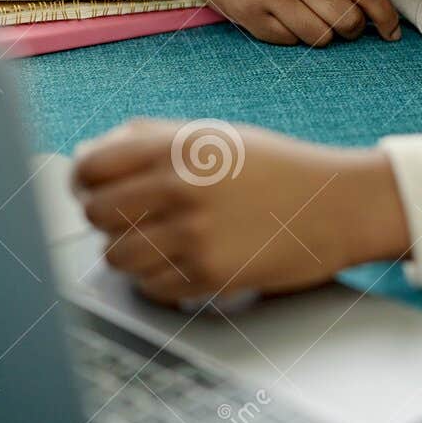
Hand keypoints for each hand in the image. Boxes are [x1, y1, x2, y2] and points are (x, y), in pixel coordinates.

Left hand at [72, 118, 410, 305]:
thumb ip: (150, 138)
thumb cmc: (278, 168)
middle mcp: (181, 186)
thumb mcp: (214, 135)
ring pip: (117, 257)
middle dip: (105, 221)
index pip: (90, 167)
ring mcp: (194, 234)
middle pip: (96, 214)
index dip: (82, 182)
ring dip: (130, 254)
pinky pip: (152, 287)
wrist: (339, 204)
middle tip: (128, 220)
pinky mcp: (210, 275)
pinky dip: (159, 281)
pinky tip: (184, 264)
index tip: (89, 191)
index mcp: (178, 145)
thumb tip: (88, 154)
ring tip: (160, 244)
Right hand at [132, 0, 401, 46]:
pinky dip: (293, 39)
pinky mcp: (257, 18)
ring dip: (324, 38)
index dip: (385, 14)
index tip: (393, 32)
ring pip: (324, 36)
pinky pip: (291, 42)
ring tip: (309, 25)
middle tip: (344, 29)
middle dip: (354, 32)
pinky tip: (281, 24)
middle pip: (349, 19)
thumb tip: (370, 7)